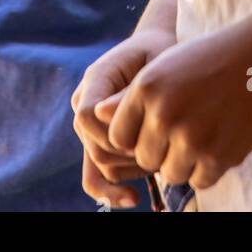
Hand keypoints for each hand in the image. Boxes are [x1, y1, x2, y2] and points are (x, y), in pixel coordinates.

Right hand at [72, 27, 175, 206]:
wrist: (158, 53)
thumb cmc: (162, 53)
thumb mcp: (155, 63)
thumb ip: (132, 91)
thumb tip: (109, 116)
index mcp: (95, 79)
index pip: (87, 116)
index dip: (114, 131)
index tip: (148, 131)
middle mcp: (84, 104)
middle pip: (96, 147)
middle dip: (131, 155)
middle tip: (166, 148)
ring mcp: (90, 126)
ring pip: (100, 165)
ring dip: (132, 168)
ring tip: (163, 157)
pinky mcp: (99, 142)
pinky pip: (96, 176)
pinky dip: (112, 191)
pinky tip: (133, 198)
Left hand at [101, 19, 251, 191]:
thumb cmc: (213, 57)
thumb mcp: (166, 65)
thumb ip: (132, 95)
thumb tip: (100, 116)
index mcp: (146, 88)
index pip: (120, 137)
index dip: (138, 135)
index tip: (159, 124)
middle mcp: (164, 113)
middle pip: (145, 159)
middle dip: (162, 149)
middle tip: (188, 127)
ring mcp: (191, 138)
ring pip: (170, 173)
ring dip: (184, 161)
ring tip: (205, 133)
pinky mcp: (218, 156)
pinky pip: (199, 180)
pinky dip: (208, 167)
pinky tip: (221, 139)